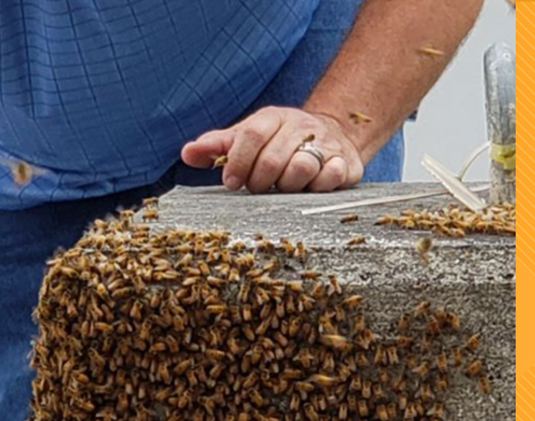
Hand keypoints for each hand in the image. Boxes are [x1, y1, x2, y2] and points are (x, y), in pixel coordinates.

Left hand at [181, 106, 365, 193]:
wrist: (330, 135)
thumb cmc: (277, 141)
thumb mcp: (246, 137)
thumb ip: (217, 146)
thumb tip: (187, 153)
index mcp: (273, 118)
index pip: (251, 135)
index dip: (237, 162)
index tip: (230, 182)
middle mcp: (301, 126)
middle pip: (273, 158)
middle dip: (259, 180)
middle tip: (257, 188)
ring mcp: (327, 142)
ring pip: (302, 167)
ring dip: (286, 185)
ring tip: (283, 187)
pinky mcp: (347, 162)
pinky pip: (331, 176)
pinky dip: (318, 186)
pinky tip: (309, 188)